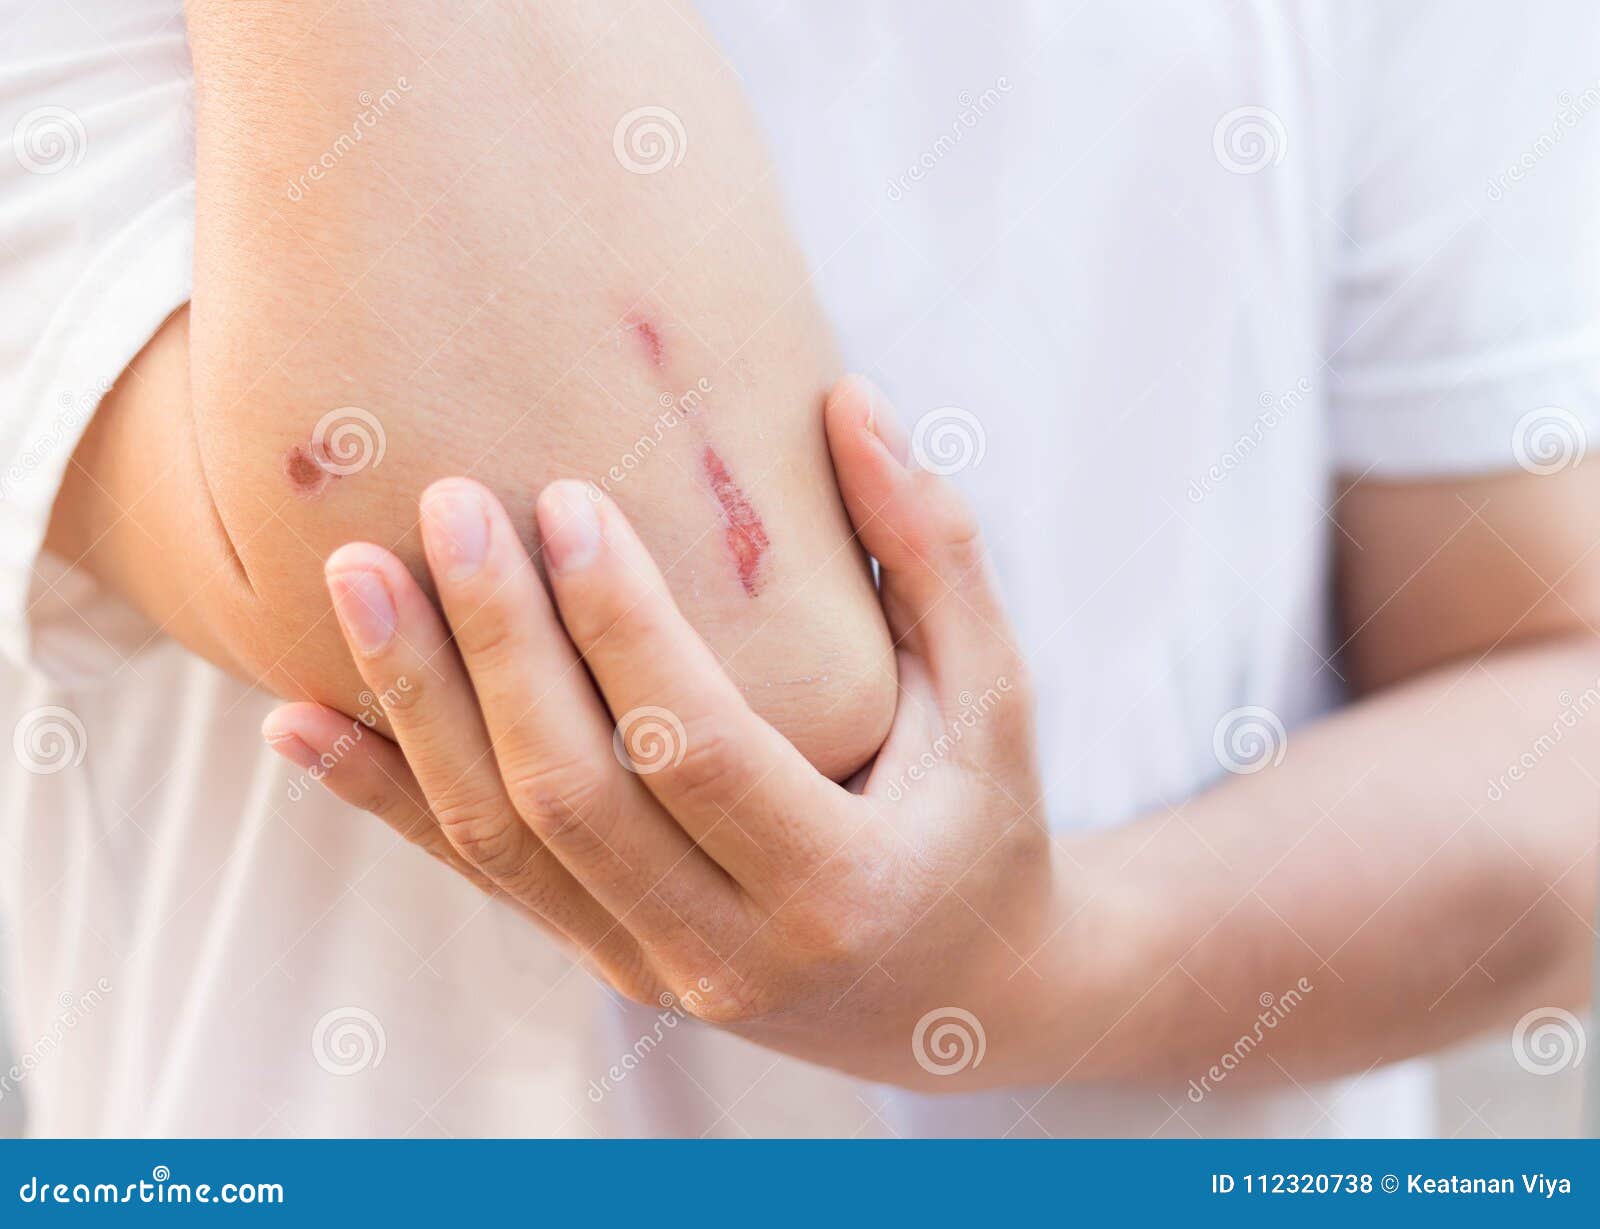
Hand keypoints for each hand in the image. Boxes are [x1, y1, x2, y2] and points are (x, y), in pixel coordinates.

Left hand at [262, 377, 1060, 1087]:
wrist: (954, 998)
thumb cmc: (984, 826)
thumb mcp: (994, 698)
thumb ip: (932, 553)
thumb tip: (850, 399)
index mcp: (840, 883)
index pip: (696, 749)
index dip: (622, 627)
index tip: (563, 502)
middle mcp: (730, 950)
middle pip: (572, 796)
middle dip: (498, 648)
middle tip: (446, 509)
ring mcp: (651, 969)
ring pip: (502, 843)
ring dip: (417, 709)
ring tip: (353, 580)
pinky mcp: (603, 960)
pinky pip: (480, 879)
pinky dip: (385, 800)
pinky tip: (301, 721)